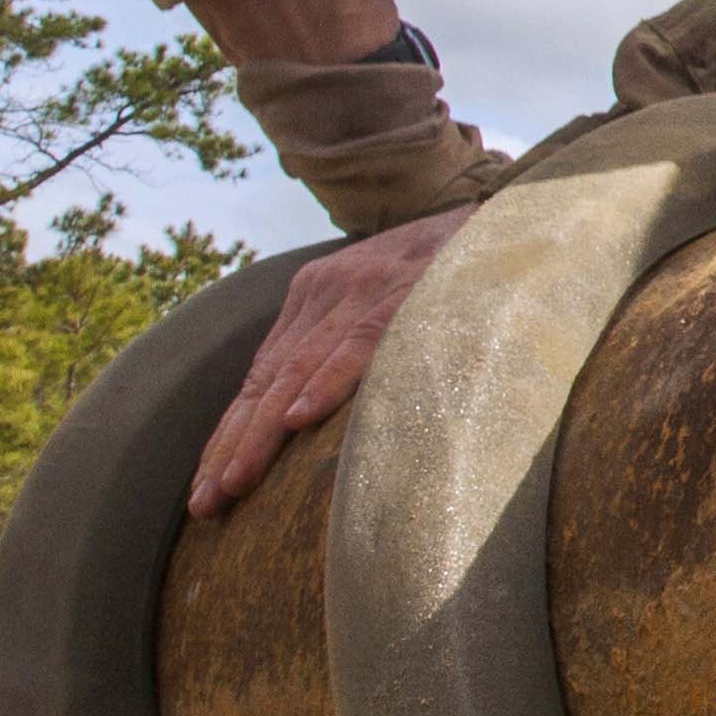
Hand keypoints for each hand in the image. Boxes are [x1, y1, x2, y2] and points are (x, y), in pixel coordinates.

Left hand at [188, 207, 466, 515]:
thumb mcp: (387, 303)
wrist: (509, 211)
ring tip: (235, 482)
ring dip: (263, 431)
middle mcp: (326, 290)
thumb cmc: (451, 273)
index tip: (207, 489)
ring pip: (298, 368)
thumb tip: (317, 420)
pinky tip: (299, 418)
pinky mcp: (402, 290)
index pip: (262, 375)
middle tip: (207, 503)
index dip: (232, 433)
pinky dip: (327, 382)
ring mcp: (362, 287)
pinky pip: (359, 343)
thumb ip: (349, 346)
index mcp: (316, 296)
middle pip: (268, 379)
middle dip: (232, 444)